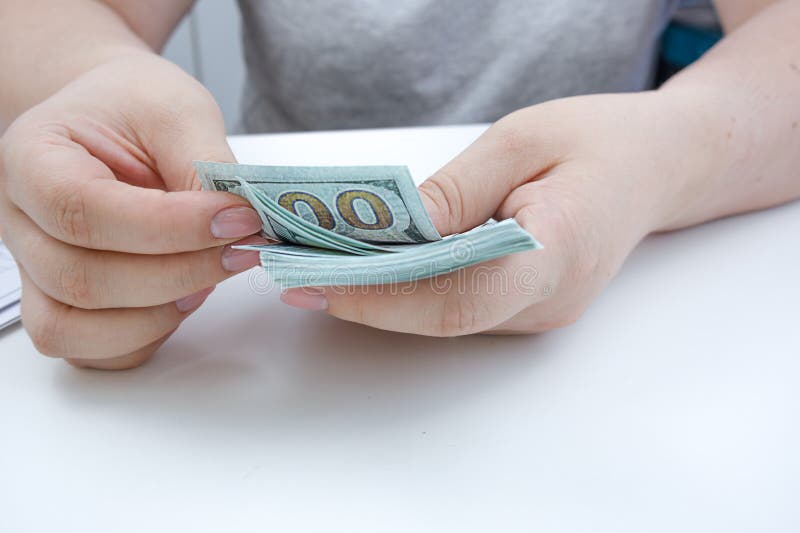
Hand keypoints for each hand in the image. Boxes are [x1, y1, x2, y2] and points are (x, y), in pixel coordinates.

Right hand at [0, 54, 263, 368]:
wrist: (110, 121)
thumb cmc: (134, 108)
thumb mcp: (176, 111)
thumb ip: (202, 164)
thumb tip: (237, 222)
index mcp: (33, 158)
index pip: (83, 210)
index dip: (167, 227)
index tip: (237, 218)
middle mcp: (20, 221)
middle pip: (81, 279)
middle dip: (179, 273)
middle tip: (246, 249)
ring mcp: (36, 271)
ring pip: (74, 329)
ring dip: (158, 316)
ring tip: (212, 276)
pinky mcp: (64, 305)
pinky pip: (91, 351)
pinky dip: (144, 339)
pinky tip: (186, 299)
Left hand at [281, 92, 689, 334]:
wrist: (660, 166)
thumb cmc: (601, 142)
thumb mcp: (522, 140)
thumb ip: (456, 191)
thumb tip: (391, 231)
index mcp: (557, 251)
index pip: (458, 298)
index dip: (384, 298)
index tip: (319, 283)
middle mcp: (549, 299)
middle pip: (442, 316)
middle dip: (364, 300)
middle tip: (295, 274)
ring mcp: (541, 311)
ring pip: (446, 317)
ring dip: (381, 297)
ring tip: (318, 269)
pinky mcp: (529, 305)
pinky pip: (460, 305)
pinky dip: (410, 290)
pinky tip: (371, 267)